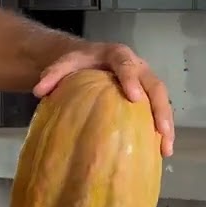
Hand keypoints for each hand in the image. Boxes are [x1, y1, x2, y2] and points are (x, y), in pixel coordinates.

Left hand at [33, 43, 174, 156]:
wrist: (90, 58)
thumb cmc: (80, 62)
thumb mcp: (65, 62)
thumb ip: (53, 74)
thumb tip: (38, 91)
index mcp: (118, 55)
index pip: (126, 64)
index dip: (132, 80)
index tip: (134, 98)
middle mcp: (138, 67)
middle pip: (155, 86)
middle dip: (160, 108)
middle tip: (161, 130)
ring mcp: (145, 82)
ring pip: (162, 101)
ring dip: (166, 124)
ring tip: (166, 149)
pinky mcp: (147, 97)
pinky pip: (158, 112)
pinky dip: (161, 131)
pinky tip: (160, 152)